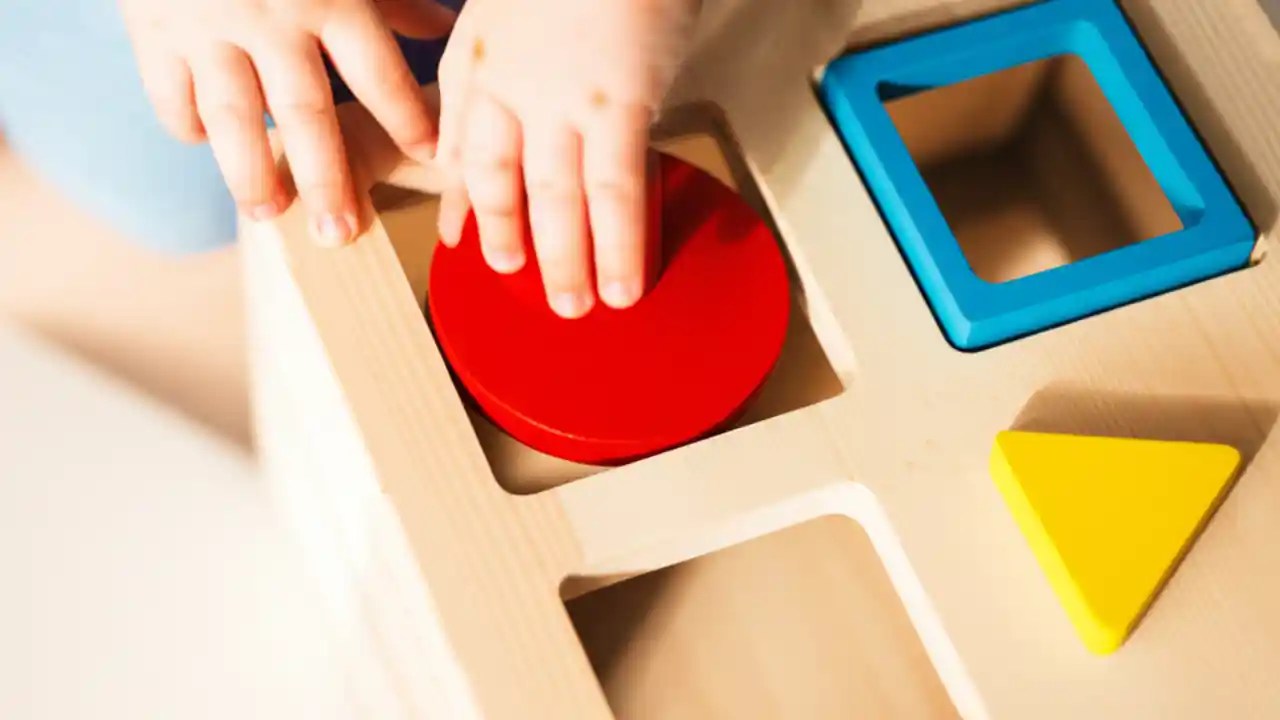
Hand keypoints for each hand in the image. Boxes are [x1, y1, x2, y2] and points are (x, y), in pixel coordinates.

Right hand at [119, 0, 454, 245]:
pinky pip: (172, 94)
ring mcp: (208, 26)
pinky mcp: (153, 29)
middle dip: (327, 179)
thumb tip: (445, 28)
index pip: (379, 74)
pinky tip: (206, 144)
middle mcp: (271, 17)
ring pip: (233, 116)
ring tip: (267, 216)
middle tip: (341, 234)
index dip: (408, 119)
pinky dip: (189, 125)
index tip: (433, 159)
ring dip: (250, 174)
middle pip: (305, 114)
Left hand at [435, 0, 698, 317]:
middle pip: (497, 180)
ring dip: (565, 262)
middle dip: (507, 237)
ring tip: (573, 307)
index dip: (457, 195)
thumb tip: (510, 92)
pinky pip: (614, 194)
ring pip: (555, 201)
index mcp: (480, 54)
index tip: (457, 234)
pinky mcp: (614, 106)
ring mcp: (559, 101)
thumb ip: (504, 46)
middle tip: (518, 279)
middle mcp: (508, 85)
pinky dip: (620, 246)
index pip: (460, 142)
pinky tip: (624, 282)